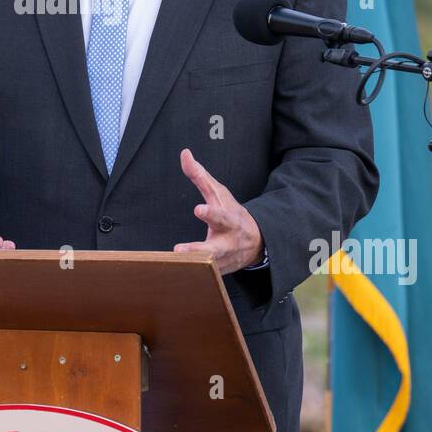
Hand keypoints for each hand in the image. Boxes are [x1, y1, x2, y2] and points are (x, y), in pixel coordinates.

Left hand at [173, 148, 263, 272]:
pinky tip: (179, 277)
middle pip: (214, 248)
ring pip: (209, 267)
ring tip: (176, 265)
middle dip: (199, 249)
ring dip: (194, 268)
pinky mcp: (218, 273)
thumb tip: (184, 153)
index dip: (210, 213)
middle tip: (180, 250)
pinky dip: (194, 278)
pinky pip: (205, 277)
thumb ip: (199, 175)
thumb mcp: (218, 193)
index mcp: (228, 220)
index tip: (198, 209)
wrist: (256, 242)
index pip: (219, 215)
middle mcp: (226, 242)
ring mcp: (222, 260)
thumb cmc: (231, 212)